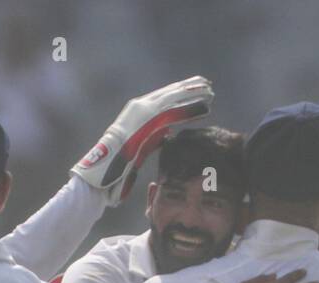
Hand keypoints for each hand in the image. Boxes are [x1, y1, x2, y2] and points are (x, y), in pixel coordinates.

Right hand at [72, 77, 213, 205]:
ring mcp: (146, 108)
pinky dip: (190, 105)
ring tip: (210, 90)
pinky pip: (175, 108)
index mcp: (139, 110)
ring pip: (174, 96)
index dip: (180, 93)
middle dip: (189, 87)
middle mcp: (142, 104)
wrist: (107, 164)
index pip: (164, 97)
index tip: (195, 89)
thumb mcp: (142, 143)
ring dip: (193, 93)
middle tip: (207, 83)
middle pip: (170, 92)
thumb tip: (168, 134)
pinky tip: (205, 103)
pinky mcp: (150, 116)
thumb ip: (155, 135)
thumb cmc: (122, 160)